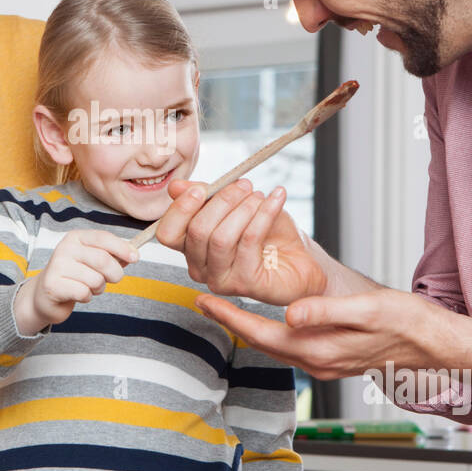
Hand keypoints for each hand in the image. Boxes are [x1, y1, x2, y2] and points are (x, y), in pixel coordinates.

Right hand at [18, 229, 137, 329]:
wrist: (45, 295)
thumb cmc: (75, 276)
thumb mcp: (93, 261)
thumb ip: (112, 255)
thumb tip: (133, 253)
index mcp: (76, 237)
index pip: (104, 238)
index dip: (122, 248)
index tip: (135, 257)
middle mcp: (65, 248)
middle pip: (103, 260)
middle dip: (114, 274)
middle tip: (111, 280)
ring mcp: (57, 266)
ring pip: (95, 279)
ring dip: (98, 288)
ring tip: (88, 287)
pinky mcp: (52, 285)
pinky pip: (83, 292)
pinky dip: (86, 297)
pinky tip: (77, 294)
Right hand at [153, 178, 328, 304]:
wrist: (303, 259)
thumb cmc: (270, 233)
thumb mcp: (237, 206)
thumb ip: (207, 197)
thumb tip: (176, 187)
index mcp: (192, 249)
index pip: (168, 233)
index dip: (180, 209)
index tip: (202, 189)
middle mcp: (200, 268)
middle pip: (197, 231)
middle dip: (223, 200)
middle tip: (245, 185)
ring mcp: (221, 280)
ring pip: (221, 237)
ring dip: (244, 208)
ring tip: (260, 196)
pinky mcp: (245, 284)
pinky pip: (248, 241)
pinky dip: (263, 214)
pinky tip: (276, 199)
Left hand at [194, 286, 453, 380]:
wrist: (433, 344)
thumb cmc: (405, 322)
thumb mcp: (366, 310)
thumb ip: (325, 312)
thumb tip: (290, 315)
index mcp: (319, 350)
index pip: (262, 333)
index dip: (230, 316)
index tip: (205, 301)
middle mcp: (317, 362)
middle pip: (262, 342)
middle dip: (231, 321)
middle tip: (204, 300)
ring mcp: (324, 364)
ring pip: (275, 346)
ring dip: (249, 327)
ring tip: (227, 307)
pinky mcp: (333, 359)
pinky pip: (292, 347)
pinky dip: (272, 332)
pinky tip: (268, 320)